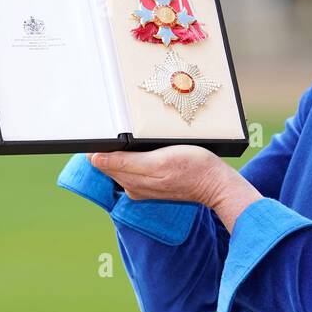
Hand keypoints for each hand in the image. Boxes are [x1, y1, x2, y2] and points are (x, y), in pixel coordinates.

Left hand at [89, 146, 261, 233]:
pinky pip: (133, 170)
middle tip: (112, 125)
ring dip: (119, 151)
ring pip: (121, 166)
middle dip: (108, 147)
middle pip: (109, 163)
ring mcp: (142, 186)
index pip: (102, 161)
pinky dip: (131, 158)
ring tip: (127, 136)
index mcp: (131, 180)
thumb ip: (125, 163)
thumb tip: (95, 159)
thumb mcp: (158, 162)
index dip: (97, 145)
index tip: (99, 130)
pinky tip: (141, 150)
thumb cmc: (192, 168)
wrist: (216, 183)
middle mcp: (133, 185)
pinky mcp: (152, 185)